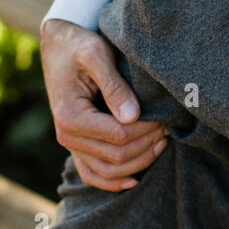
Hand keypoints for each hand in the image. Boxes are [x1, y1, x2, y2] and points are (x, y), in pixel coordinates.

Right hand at [41, 19, 167, 191]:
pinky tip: (135, 179)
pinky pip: (92, 174)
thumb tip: (133, 116)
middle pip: (116, 157)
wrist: (59, 46)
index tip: (165, 116)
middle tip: (169, 126)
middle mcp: (66, 135)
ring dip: (138, 164)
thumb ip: (115, 85)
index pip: (119, 136)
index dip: (147, 130)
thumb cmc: (79, 46)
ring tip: (161, 143)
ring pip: (107, 172)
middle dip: (147, 144)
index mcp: (71, 115)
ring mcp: (70, 144)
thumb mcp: (96, 55)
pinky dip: (113, 182)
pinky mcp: (76, 145)